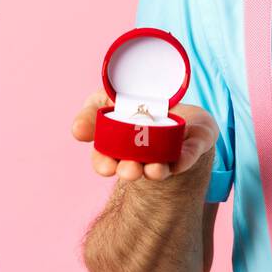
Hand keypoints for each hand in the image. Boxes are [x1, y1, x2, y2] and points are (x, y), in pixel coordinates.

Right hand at [71, 88, 219, 183]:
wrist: (177, 110)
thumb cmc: (137, 107)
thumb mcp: (107, 100)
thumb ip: (91, 111)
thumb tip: (78, 130)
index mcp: (118, 149)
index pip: (105, 160)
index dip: (104, 164)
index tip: (107, 166)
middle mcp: (142, 158)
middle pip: (131, 169)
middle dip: (129, 171)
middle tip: (130, 170)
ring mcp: (169, 154)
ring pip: (160, 168)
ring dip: (155, 170)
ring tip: (154, 170)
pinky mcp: (193, 146)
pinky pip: (189, 154)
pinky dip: (185, 158)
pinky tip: (180, 161)